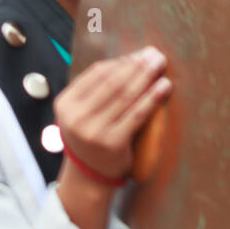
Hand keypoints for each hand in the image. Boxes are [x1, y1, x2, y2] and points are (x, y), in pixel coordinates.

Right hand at [54, 46, 170, 181]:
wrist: (89, 174)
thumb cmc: (90, 134)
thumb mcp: (81, 111)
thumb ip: (97, 88)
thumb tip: (134, 57)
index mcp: (65, 104)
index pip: (96, 73)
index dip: (121, 61)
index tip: (139, 54)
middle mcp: (76, 118)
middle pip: (112, 82)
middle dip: (136, 66)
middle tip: (155, 54)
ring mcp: (93, 132)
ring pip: (125, 96)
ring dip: (146, 77)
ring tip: (161, 64)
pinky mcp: (112, 143)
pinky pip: (137, 115)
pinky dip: (152, 98)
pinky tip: (164, 86)